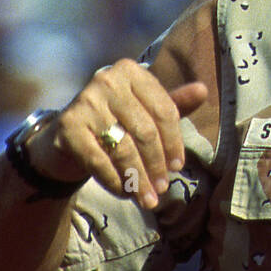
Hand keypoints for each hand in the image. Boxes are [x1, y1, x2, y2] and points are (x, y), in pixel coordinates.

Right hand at [26, 59, 208, 210]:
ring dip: (138, 179)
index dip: (174, 142)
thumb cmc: (116, 121)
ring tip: (147, 199)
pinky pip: (99, 160)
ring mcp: (85, 101)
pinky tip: (124, 193)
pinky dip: (115, 181)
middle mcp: (107, 80)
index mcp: (131, 71)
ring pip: (123, 149)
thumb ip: (174, 103)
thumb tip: (203, 90)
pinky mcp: (68, 126)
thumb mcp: (145, 110)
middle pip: (145, 131)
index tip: (178, 166)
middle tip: (163, 188)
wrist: (67, 136)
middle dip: (156, 165)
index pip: (164, 110)